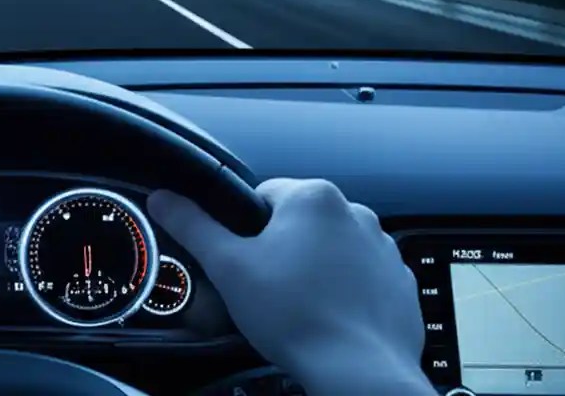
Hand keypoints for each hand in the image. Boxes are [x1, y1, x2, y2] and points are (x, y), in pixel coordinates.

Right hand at [148, 179, 433, 395]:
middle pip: (299, 223)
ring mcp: (384, 248)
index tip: (246, 260)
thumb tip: (164, 198)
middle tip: (268, 288)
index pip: (264, 195)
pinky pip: (362, 278)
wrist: (357, 370)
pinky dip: (345, 293)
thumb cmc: (296, 317)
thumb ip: (193, 226)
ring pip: (331, 250)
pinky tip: (328, 317)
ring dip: (315, 269)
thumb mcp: (228, 267)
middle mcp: (356, 213)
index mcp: (313, 197)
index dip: (246, 229)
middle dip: (282, 250)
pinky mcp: (400, 282)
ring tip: (299, 306)